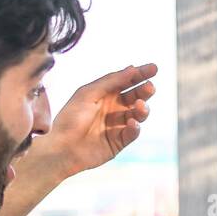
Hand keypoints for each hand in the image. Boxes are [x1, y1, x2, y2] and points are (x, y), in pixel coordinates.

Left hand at [28, 63, 157, 178]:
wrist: (62, 148)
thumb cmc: (70, 118)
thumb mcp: (88, 93)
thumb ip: (111, 81)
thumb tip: (132, 68)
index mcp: (104, 94)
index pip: (126, 81)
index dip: (140, 74)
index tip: (154, 68)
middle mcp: (112, 108)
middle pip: (135, 96)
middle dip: (144, 91)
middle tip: (150, 88)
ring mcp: (116, 125)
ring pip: (137, 115)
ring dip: (141, 109)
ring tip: (140, 107)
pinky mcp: (119, 142)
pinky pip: (132, 133)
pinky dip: (135, 128)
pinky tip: (133, 123)